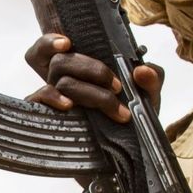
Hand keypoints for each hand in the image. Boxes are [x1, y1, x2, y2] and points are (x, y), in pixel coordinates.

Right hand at [25, 34, 162, 123]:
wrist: (131, 150)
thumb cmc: (131, 116)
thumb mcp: (147, 95)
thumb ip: (152, 78)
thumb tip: (142, 71)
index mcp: (80, 68)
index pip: (51, 47)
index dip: (51, 41)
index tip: (68, 42)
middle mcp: (63, 80)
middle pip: (61, 60)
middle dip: (92, 69)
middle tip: (117, 86)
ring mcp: (54, 99)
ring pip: (60, 80)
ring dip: (89, 90)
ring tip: (112, 104)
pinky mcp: (47, 119)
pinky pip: (40, 99)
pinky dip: (53, 98)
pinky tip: (69, 106)